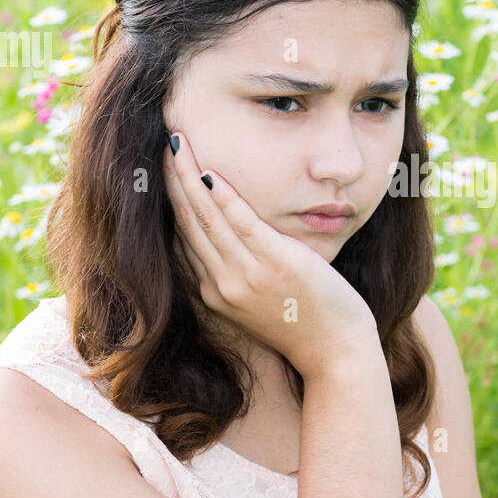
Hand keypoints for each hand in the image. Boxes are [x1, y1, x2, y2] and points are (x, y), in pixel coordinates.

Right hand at [162, 130, 379, 378]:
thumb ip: (240, 271)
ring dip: (187, 177)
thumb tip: (231, 235)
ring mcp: (246, 276)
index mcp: (215, 293)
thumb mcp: (260, 301)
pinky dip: (221, 196)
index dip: (171, 199)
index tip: (162, 169)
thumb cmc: (306, 323)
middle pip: (187, 222)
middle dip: (170, 180)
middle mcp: (222, 285)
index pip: (183, 237)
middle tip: (164, 144)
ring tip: (177, 144)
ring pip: (206, 217)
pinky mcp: (275, 264)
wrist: (336, 353)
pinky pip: (240, 222)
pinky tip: (207, 170)